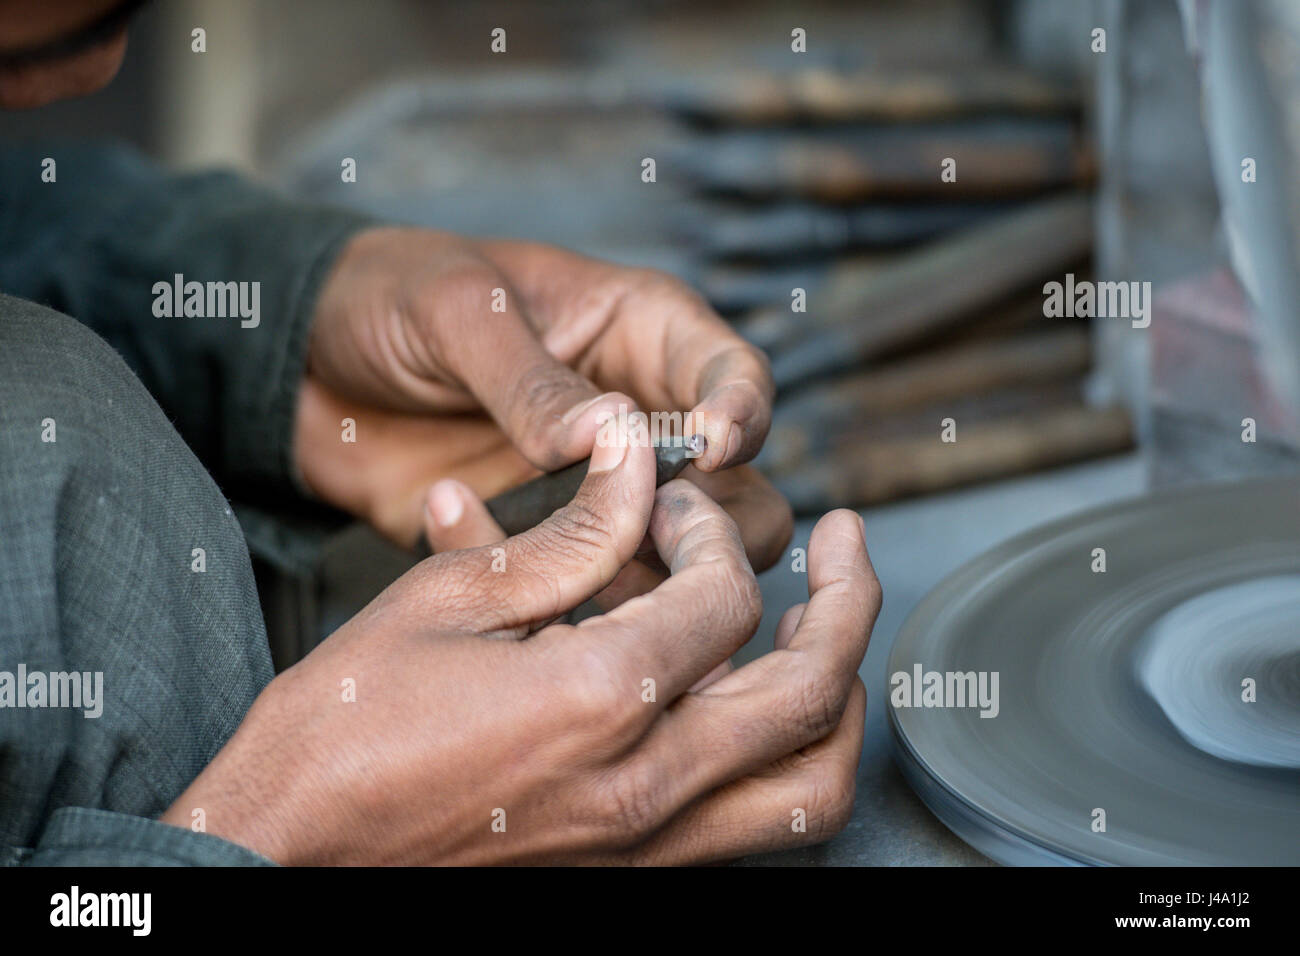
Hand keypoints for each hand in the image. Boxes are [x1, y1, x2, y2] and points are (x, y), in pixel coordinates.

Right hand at [163, 421, 879, 864]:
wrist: (290, 849)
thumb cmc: (346, 724)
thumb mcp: (452, 600)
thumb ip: (572, 529)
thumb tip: (633, 454)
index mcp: (601, 699)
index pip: (728, 599)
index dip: (709, 529)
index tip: (670, 502)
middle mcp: (648, 785)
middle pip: (814, 692)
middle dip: (848, 600)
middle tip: (845, 540)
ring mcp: (649, 843)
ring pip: (815, 784)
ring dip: (841, 698)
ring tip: (827, 632)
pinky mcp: (635, 871)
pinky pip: (759, 828)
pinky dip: (789, 762)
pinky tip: (758, 704)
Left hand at [296, 227, 779, 548]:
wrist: (302, 367)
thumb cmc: (388, 297)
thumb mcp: (456, 312)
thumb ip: (532, 379)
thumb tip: (614, 434)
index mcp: (640, 335)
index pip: (736, 377)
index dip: (741, 415)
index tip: (709, 450)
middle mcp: (639, 422)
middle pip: (739, 492)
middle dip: (711, 523)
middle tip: (642, 526)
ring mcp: (596, 492)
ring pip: (678, 562)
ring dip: (642, 578)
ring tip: (572, 565)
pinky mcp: (545, 546)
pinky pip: (579, 590)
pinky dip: (543, 591)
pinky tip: (457, 532)